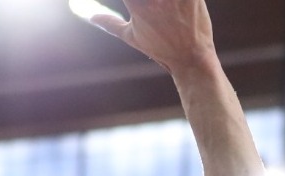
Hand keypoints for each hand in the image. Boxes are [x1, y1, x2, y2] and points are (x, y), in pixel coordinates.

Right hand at [81, 0, 215, 74]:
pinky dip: (184, 0)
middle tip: (154, 7)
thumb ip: (111, 23)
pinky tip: (178, 5)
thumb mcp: (132, 37)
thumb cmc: (161, 50)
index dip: (132, 1)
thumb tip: (92, 17)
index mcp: (137, 5)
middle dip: (151, 2)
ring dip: (164, 1)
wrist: (192, 60)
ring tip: (164, 7)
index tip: (135, 5)